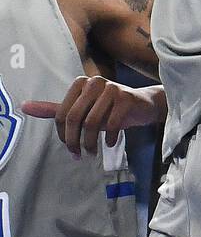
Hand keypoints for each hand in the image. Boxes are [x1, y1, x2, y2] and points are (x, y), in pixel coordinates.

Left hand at [23, 77, 165, 156]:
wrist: (141, 105)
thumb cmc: (108, 109)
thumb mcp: (81, 109)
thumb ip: (54, 109)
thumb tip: (24, 106)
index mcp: (80, 83)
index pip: (62, 114)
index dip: (63, 135)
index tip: (70, 148)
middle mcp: (94, 82)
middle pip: (75, 118)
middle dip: (75, 141)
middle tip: (79, 155)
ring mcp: (111, 88)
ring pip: (92, 122)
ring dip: (91, 143)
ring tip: (93, 152)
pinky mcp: (126, 97)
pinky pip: (111, 123)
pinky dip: (109, 138)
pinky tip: (110, 142)